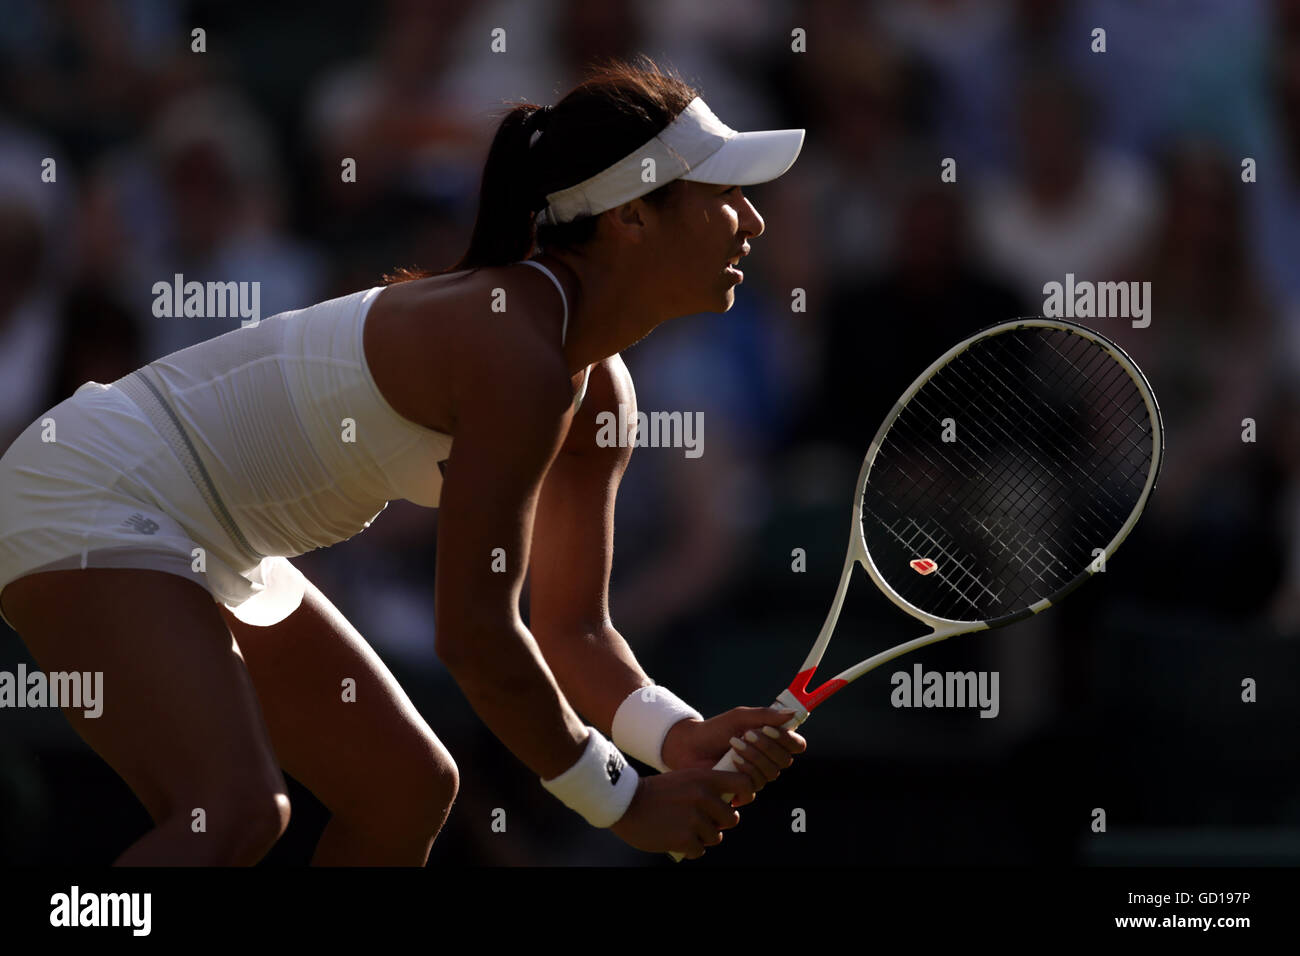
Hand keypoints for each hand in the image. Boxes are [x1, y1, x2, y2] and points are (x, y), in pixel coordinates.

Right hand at [609, 769, 755, 858]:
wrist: (626, 803)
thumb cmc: (658, 792)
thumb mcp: (686, 778)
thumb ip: (709, 786)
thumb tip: (733, 803)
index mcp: (705, 778)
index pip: (745, 784)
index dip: (746, 796)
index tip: (736, 803)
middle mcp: (703, 796)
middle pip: (732, 819)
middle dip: (719, 823)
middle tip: (702, 821)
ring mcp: (694, 818)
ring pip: (716, 837)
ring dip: (703, 837)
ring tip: (684, 829)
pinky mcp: (684, 838)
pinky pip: (699, 850)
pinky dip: (689, 848)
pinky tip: (675, 838)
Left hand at [661, 706, 806, 792]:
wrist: (690, 745)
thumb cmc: (715, 729)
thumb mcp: (740, 717)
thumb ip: (766, 715)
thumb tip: (792, 713)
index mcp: (772, 742)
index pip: (796, 745)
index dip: (788, 740)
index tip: (769, 730)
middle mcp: (768, 761)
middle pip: (784, 761)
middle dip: (765, 747)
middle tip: (745, 734)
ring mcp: (756, 776)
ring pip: (769, 774)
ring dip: (752, 757)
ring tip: (733, 745)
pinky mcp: (741, 790)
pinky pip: (753, 788)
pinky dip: (743, 773)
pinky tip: (730, 762)